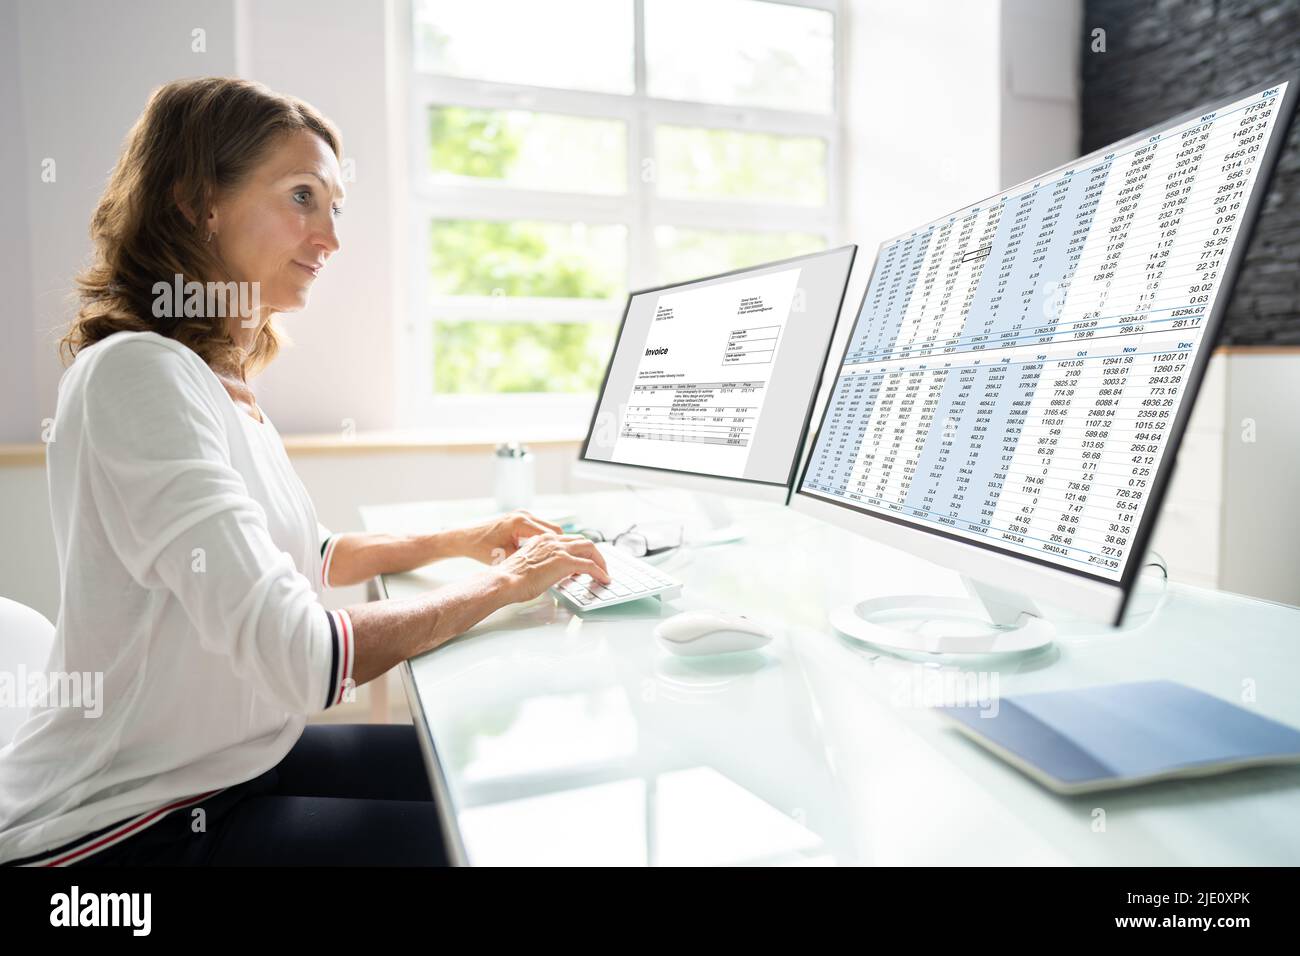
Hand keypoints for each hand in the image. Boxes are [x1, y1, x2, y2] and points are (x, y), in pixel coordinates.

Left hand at [458, 509, 564, 564]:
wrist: (466, 538)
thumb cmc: (481, 548)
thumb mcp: (505, 558)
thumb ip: (526, 560)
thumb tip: (546, 570)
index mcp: (521, 522)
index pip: (553, 534)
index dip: (563, 549)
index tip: (570, 561)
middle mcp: (524, 515)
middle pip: (555, 529)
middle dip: (562, 545)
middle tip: (569, 560)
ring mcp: (522, 514)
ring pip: (549, 528)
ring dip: (554, 542)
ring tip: (559, 558)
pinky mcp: (520, 518)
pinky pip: (540, 528)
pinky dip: (545, 539)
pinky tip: (545, 552)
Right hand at [491, 532, 611, 603]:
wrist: (503, 581)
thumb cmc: (509, 578)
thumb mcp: (528, 565)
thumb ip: (541, 564)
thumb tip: (549, 573)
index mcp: (542, 539)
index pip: (568, 540)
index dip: (579, 551)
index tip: (584, 561)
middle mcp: (552, 540)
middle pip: (582, 541)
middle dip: (594, 554)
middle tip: (599, 566)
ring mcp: (559, 549)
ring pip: (590, 549)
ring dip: (600, 561)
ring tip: (604, 573)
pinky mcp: (564, 562)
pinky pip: (590, 566)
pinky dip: (600, 572)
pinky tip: (603, 580)